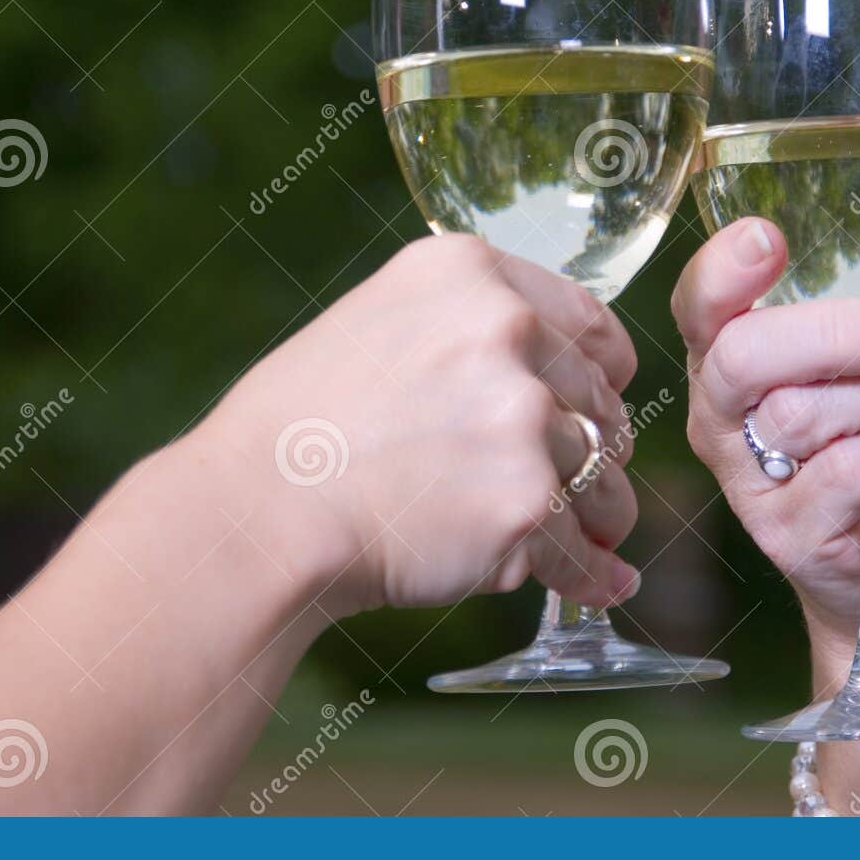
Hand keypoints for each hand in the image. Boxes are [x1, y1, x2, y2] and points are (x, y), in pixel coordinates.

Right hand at [196, 235, 642, 615]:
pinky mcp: (525, 501)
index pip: (590, 322)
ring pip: (603, 477)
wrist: (257, 512)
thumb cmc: (300, 430)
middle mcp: (506, 330)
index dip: (602, 371)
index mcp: (470, 274)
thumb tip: (554, 381)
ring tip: (587, 541)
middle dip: (595, 449)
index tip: (598, 400)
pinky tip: (599, 586)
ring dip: (598, 515)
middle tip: (567, 482)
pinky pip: (581, 549)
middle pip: (601, 402)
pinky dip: (587, 575)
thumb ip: (467, 331)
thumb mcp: (378, 325)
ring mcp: (521, 416)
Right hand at [670, 217, 859, 651]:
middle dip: (838, 331)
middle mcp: (717, 420)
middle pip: (740, 356)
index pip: (698, 308)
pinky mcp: (789, 535)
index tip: (769, 239)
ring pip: (803, 413)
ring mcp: (746, 483)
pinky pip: (846, 474)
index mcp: (728, 365)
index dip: (720, 271)